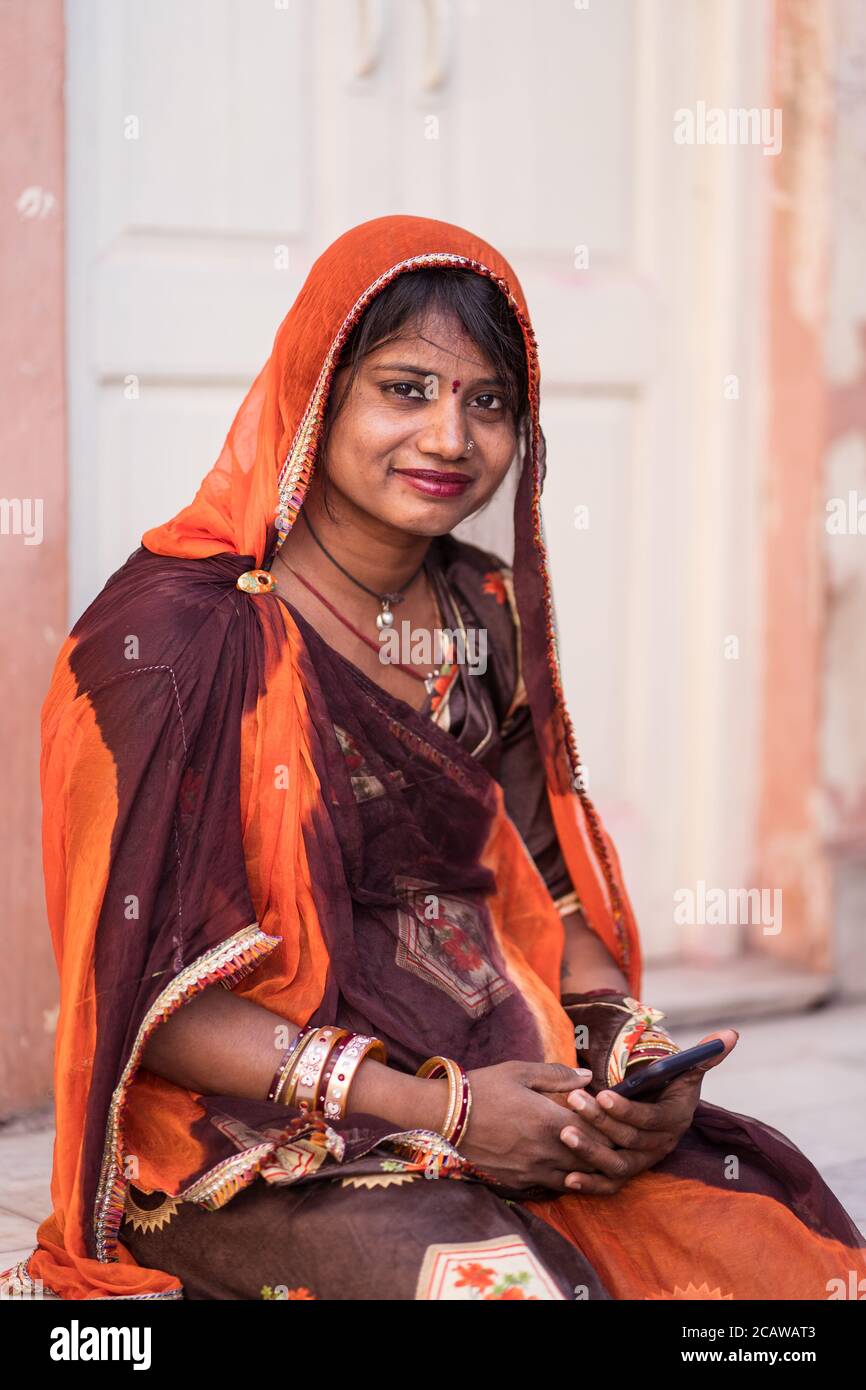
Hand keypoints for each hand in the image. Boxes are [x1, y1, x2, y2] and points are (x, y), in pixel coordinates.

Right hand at [456, 1060, 615, 1192]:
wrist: (445, 1117)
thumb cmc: (483, 1088)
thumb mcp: (520, 1072)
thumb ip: (557, 1075)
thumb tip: (587, 1076)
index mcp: (550, 1121)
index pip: (597, 1130)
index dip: (609, 1124)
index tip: (613, 1116)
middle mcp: (547, 1151)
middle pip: (592, 1159)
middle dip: (604, 1149)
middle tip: (609, 1138)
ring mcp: (532, 1172)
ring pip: (576, 1179)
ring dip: (587, 1168)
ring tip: (591, 1155)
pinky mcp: (518, 1184)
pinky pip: (552, 1188)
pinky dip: (565, 1179)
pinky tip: (564, 1168)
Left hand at [557, 1027, 739, 1194]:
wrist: (656, 1106)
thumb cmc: (667, 1083)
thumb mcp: (685, 1068)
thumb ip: (704, 1054)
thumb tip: (731, 1034)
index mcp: (675, 1119)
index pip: (652, 1119)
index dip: (628, 1110)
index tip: (603, 1093)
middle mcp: (661, 1145)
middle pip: (630, 1140)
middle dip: (600, 1120)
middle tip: (574, 1100)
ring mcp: (643, 1162)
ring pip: (618, 1164)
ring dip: (590, 1151)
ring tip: (564, 1132)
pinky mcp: (625, 1174)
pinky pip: (608, 1186)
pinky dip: (589, 1185)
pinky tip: (567, 1180)